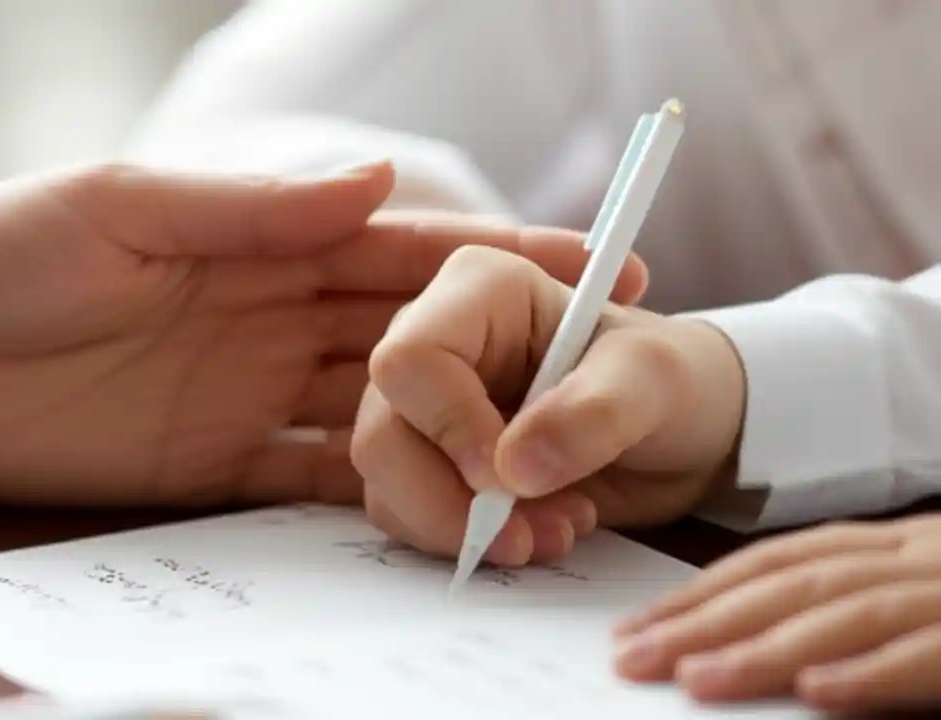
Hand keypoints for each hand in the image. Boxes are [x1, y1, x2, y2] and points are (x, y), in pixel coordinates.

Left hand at [0, 163, 633, 505]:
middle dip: (508, 363)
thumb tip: (379, 180)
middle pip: (415, 340)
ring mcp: (248, 395)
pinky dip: (377, 497)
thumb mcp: (118, 208)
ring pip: (382, 418)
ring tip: (542, 473)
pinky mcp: (212, 467)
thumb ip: (248, 206)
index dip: (503, 260)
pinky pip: (314, 484)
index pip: (405, 250)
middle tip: (598, 392)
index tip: (603, 272)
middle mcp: (271, 317)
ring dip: (458, 441)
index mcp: (259, 240)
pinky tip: (441, 514)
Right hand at [351, 246, 742, 564]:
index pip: (409, 360)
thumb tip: (513, 469)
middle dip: (447, 503)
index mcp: (477, 291)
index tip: (509, 479)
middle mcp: (432, 341)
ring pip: (386, 485)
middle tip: (526, 535)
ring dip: (463, 529)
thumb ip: (594, 413)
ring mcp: (423, 407)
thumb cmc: (673, 380)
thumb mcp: (657, 382)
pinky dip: (466, 541)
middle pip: (381, 434)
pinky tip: (537, 530)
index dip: (448, 428)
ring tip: (554, 529)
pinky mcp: (427, 461)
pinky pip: (407, 515)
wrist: (682, 433)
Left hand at [613, 515, 940, 711]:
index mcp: (895, 549)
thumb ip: (849, 622)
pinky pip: (927, 651)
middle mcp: (918, 560)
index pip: (779, 563)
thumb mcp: (924, 606)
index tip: (636, 625)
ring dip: (764, 646)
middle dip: (705, 620)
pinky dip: (869, 671)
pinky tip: (815, 690)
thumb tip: (773, 663)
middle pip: (792, 585)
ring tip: (694, 677)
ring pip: (846, 612)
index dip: (702, 591)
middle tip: (633, 655)